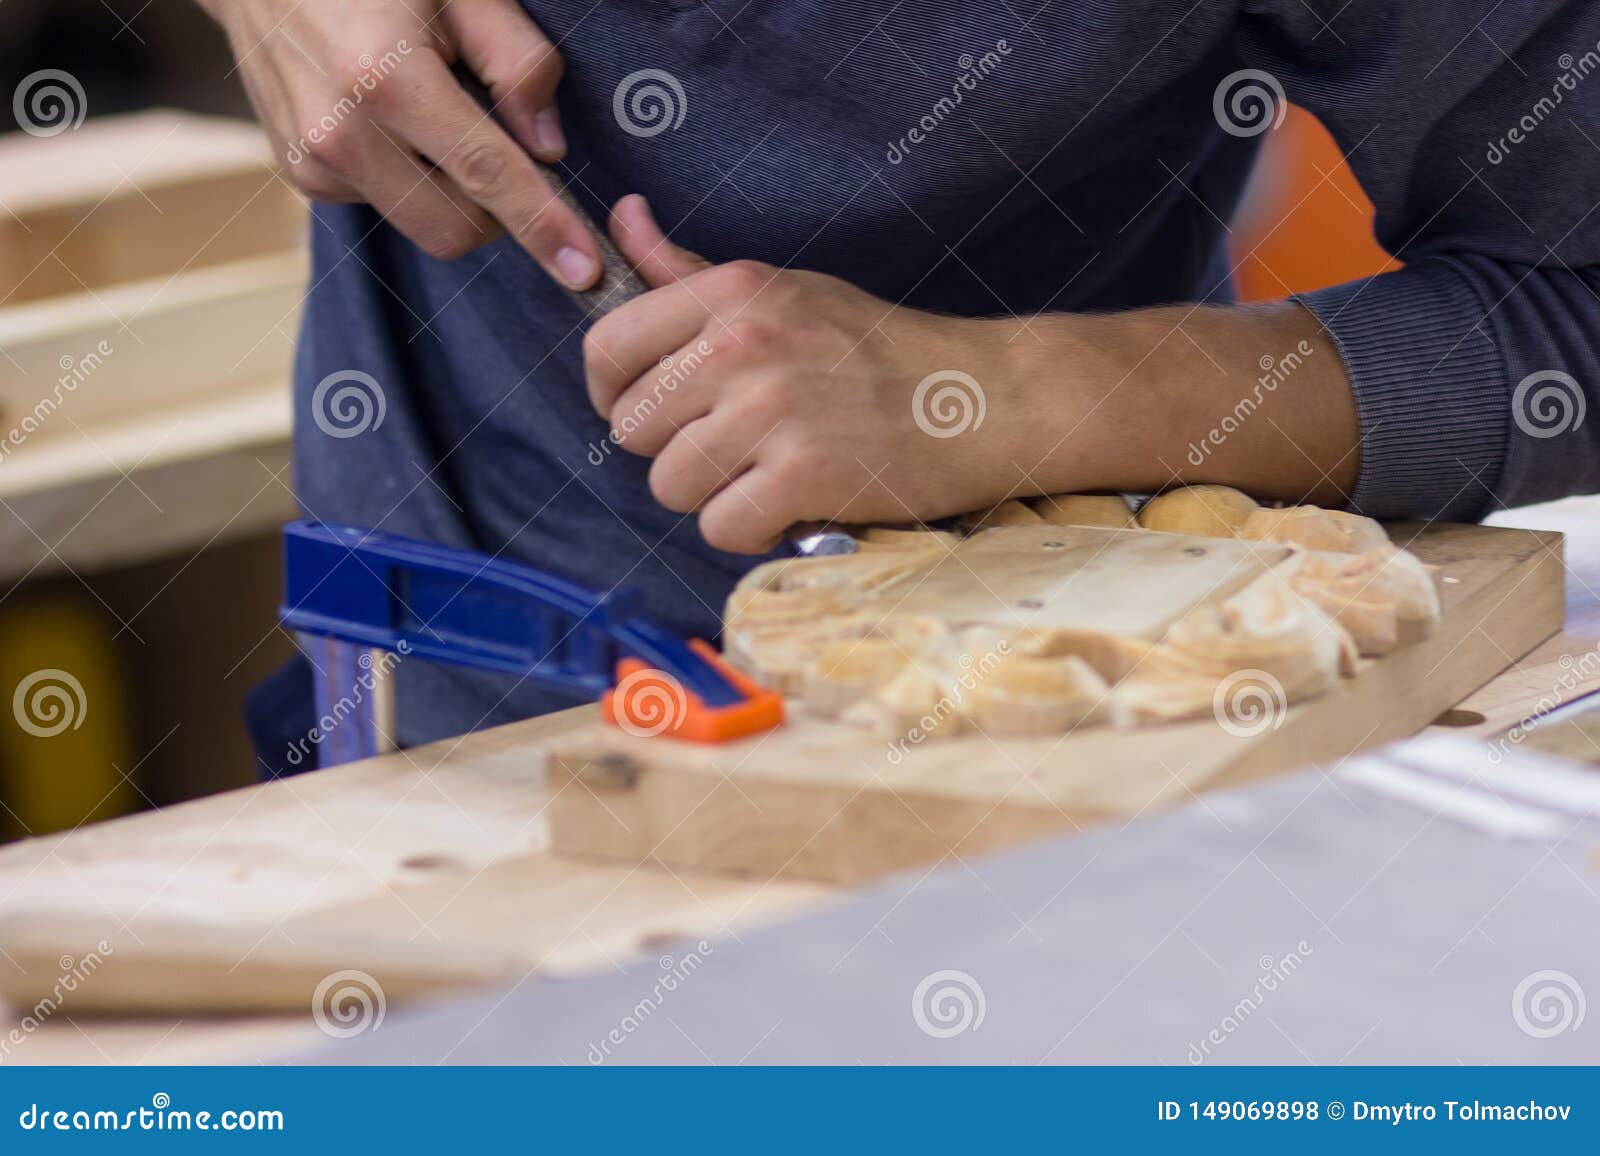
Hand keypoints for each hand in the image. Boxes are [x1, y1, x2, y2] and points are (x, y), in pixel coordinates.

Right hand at [200, 0, 600, 286]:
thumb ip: (515, 59)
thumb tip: (548, 147)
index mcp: (384, 75)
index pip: (487, 174)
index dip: (544, 225)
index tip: (586, 270)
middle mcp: (341, 131)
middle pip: (456, 228)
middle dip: (497, 208)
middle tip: (500, 142)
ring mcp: (314, 162)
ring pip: (424, 223)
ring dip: (452, 190)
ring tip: (436, 114)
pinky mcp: (303, 176)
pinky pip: (387, 205)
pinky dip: (411, 178)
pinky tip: (393, 120)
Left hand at [584, 196, 1041, 552]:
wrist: (983, 399)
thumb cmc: (877, 351)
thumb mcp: (785, 292)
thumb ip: (691, 273)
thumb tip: (622, 217)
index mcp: (732, 293)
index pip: (606, 348)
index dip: (613, 395)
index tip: (651, 414)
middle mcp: (742, 344)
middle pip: (632, 430)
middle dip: (673, 451)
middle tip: (735, 446)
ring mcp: (772, 410)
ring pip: (669, 486)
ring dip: (712, 495)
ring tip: (767, 474)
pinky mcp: (802, 474)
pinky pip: (721, 528)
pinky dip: (752, 532)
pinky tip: (792, 506)